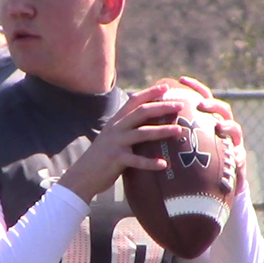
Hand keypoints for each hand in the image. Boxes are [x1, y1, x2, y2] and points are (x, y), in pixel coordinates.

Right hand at [57, 81, 187, 202]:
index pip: (134, 101)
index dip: (150, 93)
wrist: (83, 175)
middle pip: (141, 112)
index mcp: (116, 121)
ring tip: (178, 130)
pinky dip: (150, 163)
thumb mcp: (113, 136)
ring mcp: (116, 143)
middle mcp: (116, 128)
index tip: (166, 87)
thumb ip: (127, 128)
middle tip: (180, 105)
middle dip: (161, 107)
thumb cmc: (103, 156)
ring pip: (142, 133)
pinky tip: (164, 164)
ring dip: (161, 131)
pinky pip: (137, 160)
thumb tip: (147, 123)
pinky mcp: (116, 159)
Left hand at [178, 76, 246, 196]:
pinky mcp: (237, 160)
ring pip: (236, 130)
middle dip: (214, 105)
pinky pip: (240, 156)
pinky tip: (234, 156)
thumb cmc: (192, 159)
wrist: (210, 184)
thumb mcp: (182, 142)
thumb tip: (145, 114)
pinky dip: (237, 155)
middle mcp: (223, 127)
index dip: (195, 87)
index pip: (203, 98)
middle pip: (223, 109)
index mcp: (209, 119)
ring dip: (229, 126)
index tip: (182, 79)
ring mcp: (232, 142)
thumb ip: (170, 128)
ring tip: (219, 126)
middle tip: (201, 105)